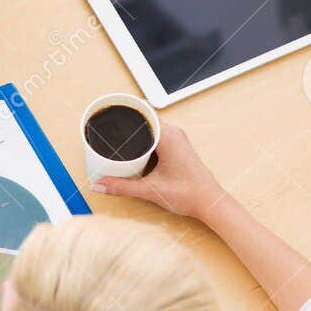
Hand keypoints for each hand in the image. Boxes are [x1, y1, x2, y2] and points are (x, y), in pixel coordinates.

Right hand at [89, 122, 226, 219]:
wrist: (209, 203)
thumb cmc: (190, 194)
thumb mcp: (151, 190)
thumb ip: (122, 187)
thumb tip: (100, 184)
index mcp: (168, 136)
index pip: (142, 111)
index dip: (124, 108)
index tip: (108, 109)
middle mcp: (173, 133)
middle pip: (144, 116)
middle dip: (125, 119)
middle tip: (106, 125)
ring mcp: (176, 138)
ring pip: (150, 125)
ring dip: (135, 129)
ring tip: (116, 135)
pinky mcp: (176, 146)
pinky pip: (156, 133)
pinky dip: (143, 137)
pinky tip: (133, 147)